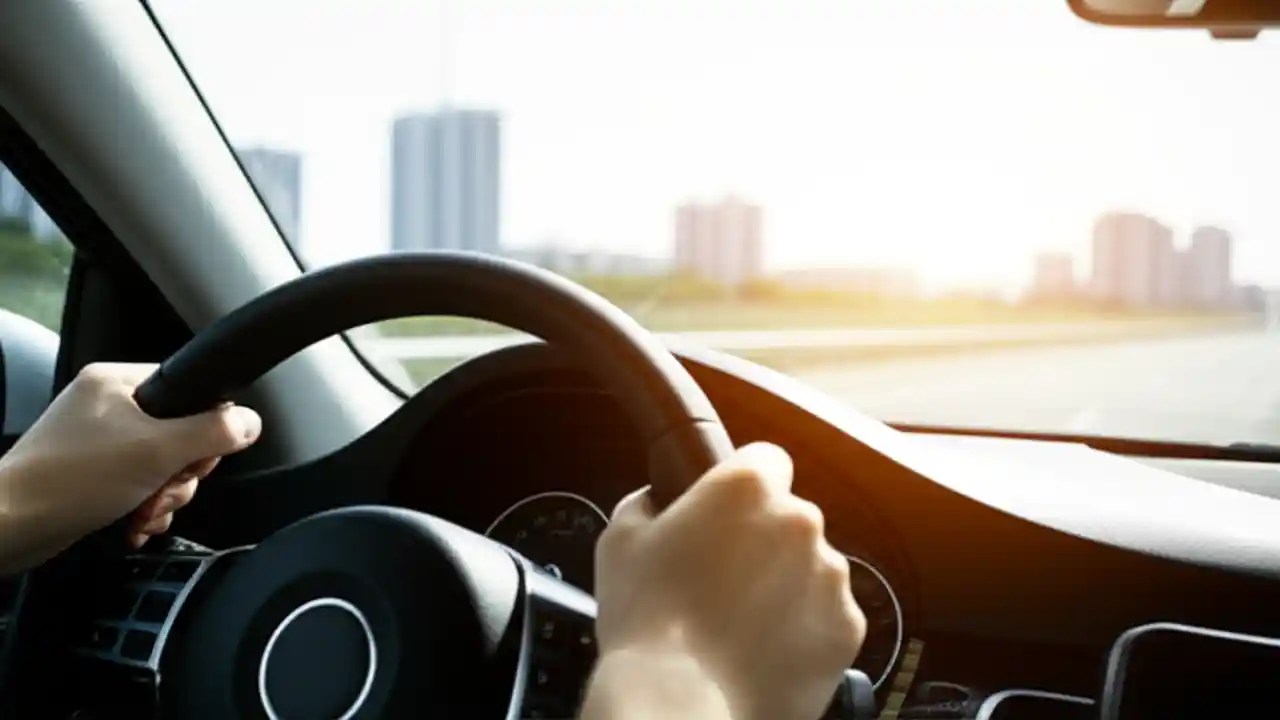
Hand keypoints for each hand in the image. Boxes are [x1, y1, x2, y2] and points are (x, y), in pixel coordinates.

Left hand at [0, 363, 260, 571]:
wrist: (9, 526)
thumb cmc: (75, 480)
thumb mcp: (158, 451)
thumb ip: (213, 432)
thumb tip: (252, 422)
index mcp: (118, 380)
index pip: (188, 391)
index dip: (205, 427)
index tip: (195, 458)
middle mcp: (107, 404)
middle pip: (180, 432)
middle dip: (181, 472)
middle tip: (164, 489)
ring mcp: (96, 440)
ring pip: (162, 463)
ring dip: (165, 495)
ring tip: (145, 512)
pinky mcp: (89, 473)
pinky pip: (138, 482)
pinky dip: (144, 505)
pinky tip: (136, 523)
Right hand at [586, 443, 864, 719]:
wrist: (682, 704)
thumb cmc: (646, 620)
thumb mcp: (621, 540)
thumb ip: (649, 503)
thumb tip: (660, 502)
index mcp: (747, 486)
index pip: (764, 460)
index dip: (742, 486)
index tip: (723, 516)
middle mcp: (800, 519)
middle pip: (789, 516)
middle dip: (763, 540)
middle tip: (721, 579)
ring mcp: (830, 575)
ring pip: (812, 566)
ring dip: (785, 584)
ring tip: (740, 623)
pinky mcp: (847, 627)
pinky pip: (826, 614)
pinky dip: (803, 628)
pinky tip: (762, 649)